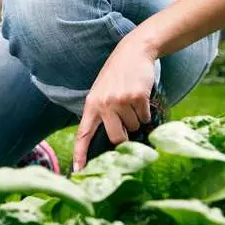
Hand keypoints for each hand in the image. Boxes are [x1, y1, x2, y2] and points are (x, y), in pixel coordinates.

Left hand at [73, 38, 156, 171]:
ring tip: (131, 101)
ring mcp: (120, 101)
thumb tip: (111, 141)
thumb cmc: (116, 75)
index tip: (78, 172)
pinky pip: (145, 117)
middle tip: (127, 125)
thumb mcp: (100, 92)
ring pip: (134, 127)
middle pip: (116, 138)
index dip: (80, 154)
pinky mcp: (137, 97)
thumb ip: (100, 113)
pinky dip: (145, 112)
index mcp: (91, 105)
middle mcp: (103, 104)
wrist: (132, 53)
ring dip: (136, 119)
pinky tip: (139, 97)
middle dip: (125, 137)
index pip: (83, 134)